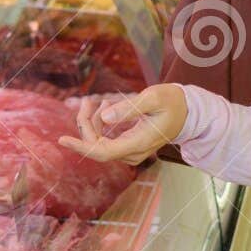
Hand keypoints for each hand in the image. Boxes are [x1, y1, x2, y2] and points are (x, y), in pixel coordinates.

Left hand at [58, 84, 187, 165]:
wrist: (188, 112)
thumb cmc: (172, 102)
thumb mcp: (152, 98)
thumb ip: (129, 108)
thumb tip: (105, 116)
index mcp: (138, 143)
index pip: (103, 152)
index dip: (81, 146)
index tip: (62, 139)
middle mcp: (133, 151)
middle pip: (98, 145)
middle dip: (86, 124)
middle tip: (88, 101)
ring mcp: (131, 151)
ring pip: (101, 141)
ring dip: (93, 122)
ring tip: (95, 101)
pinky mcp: (130, 145)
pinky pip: (107, 138)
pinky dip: (101, 123)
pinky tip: (105, 106)